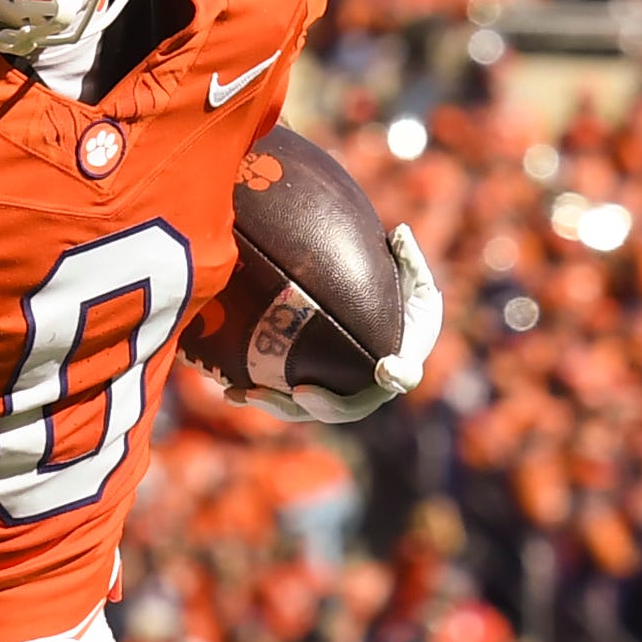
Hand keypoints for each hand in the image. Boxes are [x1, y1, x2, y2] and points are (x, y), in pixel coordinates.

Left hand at [228, 224, 442, 424]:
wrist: (384, 328)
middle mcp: (371, 389)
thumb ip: (407, 259)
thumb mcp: (411, 278)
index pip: (405, 373)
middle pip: (348, 408)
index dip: (398, 374)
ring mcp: (339, 397)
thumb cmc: (403, 302)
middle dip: (324, 404)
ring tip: (248, 394)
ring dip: (278, 406)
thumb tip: (400, 230)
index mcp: (402, 361)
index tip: (385, 369)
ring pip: (308, 411)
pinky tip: (230, 390)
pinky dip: (259, 396)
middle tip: (300, 393)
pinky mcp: (311, 394)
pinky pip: (284, 402)